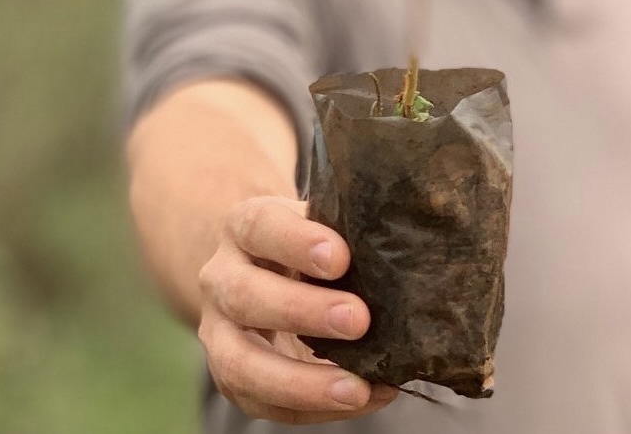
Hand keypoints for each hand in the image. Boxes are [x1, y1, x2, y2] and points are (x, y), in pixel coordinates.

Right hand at [198, 197, 397, 423]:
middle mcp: (221, 278)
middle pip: (246, 296)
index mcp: (244, 228)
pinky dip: (314, 407)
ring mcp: (218, 331)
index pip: (260, 227)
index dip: (297, 242)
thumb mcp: (320, 223)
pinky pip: (264, 403)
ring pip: (240, 363)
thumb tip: (413, 244)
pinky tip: (362, 398)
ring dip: (300, 381)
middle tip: (358, 320)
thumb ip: (350, 232)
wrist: (262, 270)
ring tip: (356, 388)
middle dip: (302, 312)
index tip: (340, 258)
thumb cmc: (307, 243)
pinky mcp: (232, 376)